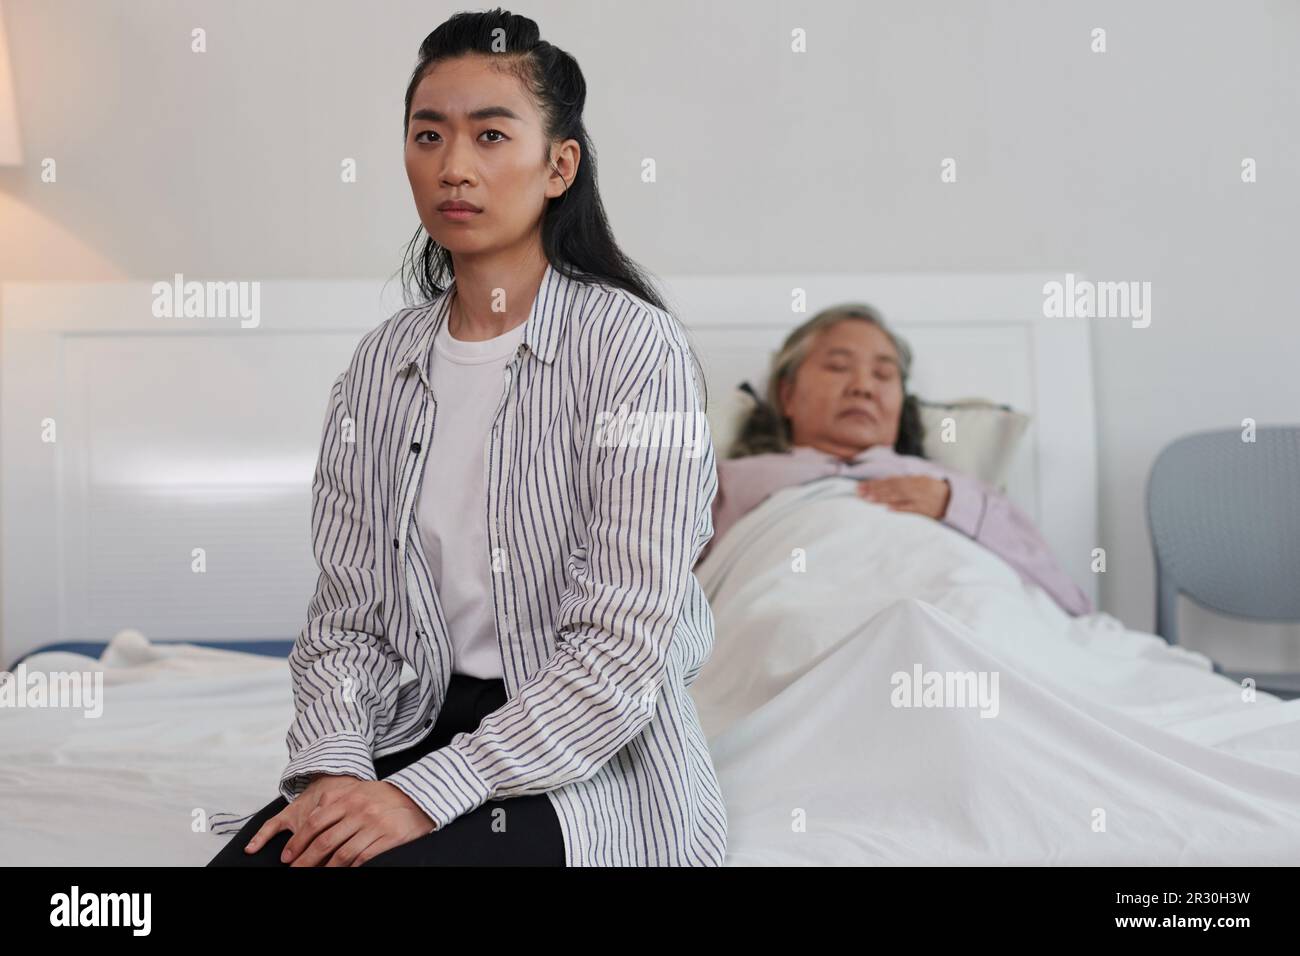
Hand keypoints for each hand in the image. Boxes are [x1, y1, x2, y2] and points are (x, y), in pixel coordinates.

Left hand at [244, 774, 436, 866]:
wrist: (418, 797)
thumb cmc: (384, 797)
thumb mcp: (357, 791)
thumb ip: (334, 802)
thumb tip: (310, 821)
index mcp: (349, 799)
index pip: (315, 822)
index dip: (298, 842)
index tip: (287, 856)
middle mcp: (359, 812)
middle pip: (325, 841)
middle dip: (305, 860)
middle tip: (294, 871)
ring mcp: (374, 826)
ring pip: (342, 854)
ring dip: (325, 869)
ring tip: (316, 875)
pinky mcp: (388, 839)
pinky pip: (363, 859)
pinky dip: (349, 869)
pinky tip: (341, 872)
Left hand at [856, 476, 950, 519]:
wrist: (956, 501)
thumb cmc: (936, 491)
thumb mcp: (921, 482)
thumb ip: (904, 483)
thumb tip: (885, 485)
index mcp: (915, 479)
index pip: (891, 481)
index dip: (875, 483)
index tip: (861, 485)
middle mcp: (917, 488)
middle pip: (891, 488)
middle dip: (874, 490)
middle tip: (858, 492)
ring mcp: (921, 499)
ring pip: (899, 497)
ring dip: (882, 498)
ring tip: (868, 499)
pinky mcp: (926, 511)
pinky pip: (912, 509)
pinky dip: (900, 508)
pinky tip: (888, 509)